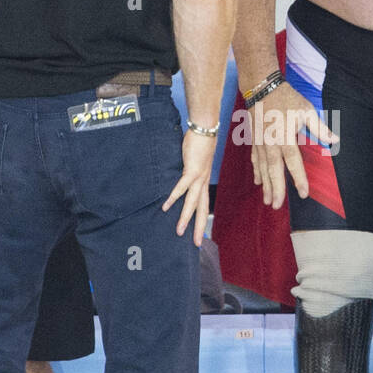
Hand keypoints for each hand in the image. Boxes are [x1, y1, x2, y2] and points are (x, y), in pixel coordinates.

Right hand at [163, 128, 216, 244]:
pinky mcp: (191, 170)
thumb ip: (188, 169)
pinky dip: (174, 198)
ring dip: (185, 218)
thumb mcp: (194, 160)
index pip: (203, 204)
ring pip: (192, 203)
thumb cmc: (199, 142)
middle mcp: (203, 182)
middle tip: (196, 244)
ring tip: (179, 231)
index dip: (201, 219)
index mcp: (204, 180)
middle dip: (198, 227)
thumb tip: (181, 175)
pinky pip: (181, 188)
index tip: (199, 233)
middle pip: (201, 209)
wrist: (205, 128)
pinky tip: (166, 207)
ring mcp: (198, 177)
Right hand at [247, 82, 335, 209]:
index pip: (293, 163)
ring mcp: (260, 143)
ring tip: (268, 201)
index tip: (303, 194)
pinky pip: (255, 160)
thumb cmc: (286, 98)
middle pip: (273, 171)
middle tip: (276, 206)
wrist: (261, 87)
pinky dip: (257, 172)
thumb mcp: (306, 110)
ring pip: (262, 169)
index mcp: (285, 137)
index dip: (298, 179)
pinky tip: (258, 182)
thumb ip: (319, 128)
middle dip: (275, 190)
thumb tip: (334, 140)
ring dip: (265, 186)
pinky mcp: (254, 140)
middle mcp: (270, 144)